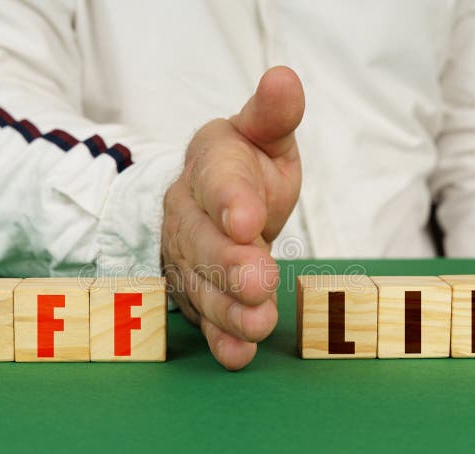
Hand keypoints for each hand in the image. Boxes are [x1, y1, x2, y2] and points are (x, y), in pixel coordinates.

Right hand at [162, 66, 304, 369]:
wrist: (208, 204)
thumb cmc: (245, 167)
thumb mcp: (259, 135)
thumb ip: (272, 116)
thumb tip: (285, 78)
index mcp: (210, 166)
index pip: (216, 182)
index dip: (230, 200)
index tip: (249, 219)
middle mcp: (190, 215)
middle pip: (205, 244)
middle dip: (230, 264)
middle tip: (260, 281)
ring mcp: (189, 259)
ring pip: (203, 287)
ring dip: (229, 309)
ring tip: (258, 323)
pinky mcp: (198, 293)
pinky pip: (205, 319)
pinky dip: (221, 339)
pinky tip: (238, 354)